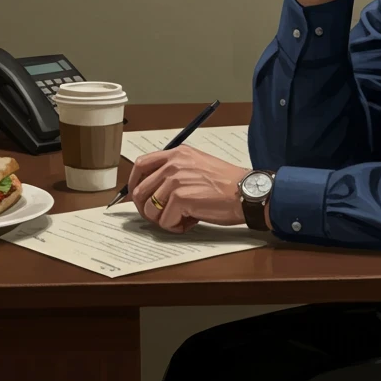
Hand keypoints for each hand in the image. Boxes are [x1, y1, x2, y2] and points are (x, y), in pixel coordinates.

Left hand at [126, 146, 246, 232]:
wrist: (247, 193)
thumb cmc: (228, 184)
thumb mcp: (198, 166)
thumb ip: (175, 173)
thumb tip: (153, 192)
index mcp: (178, 154)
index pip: (141, 165)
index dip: (134, 184)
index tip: (138, 197)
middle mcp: (174, 164)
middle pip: (139, 191)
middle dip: (146, 209)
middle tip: (161, 216)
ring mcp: (175, 180)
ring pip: (150, 209)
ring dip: (163, 220)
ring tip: (183, 218)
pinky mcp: (180, 198)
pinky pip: (165, 221)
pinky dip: (176, 226)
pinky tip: (192, 221)